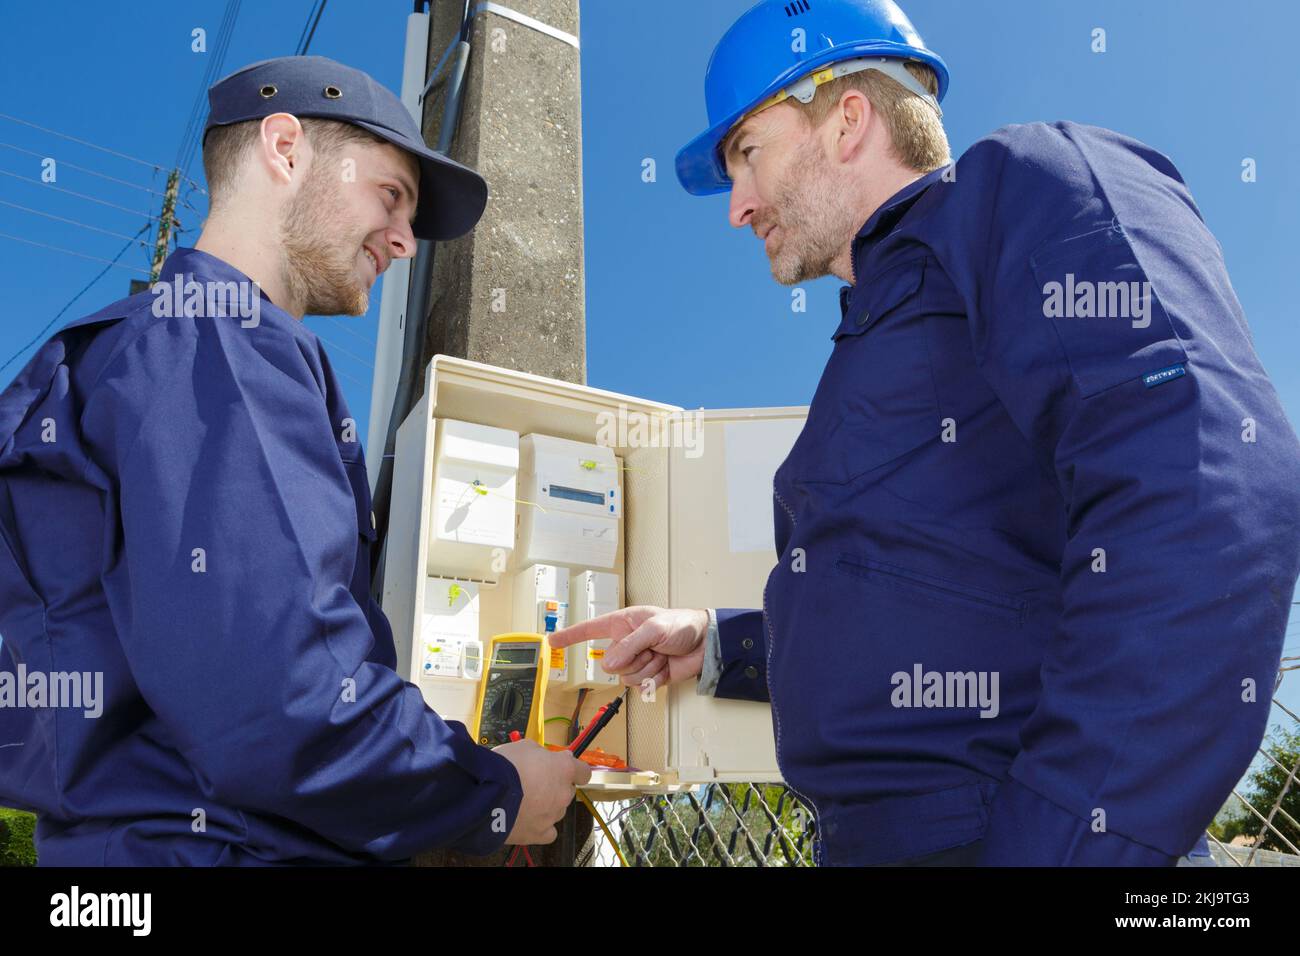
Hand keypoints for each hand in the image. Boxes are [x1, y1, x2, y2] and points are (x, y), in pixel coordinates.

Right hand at [491, 739, 591, 844]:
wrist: (486, 794)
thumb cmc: (504, 766)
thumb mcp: (524, 746)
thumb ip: (541, 753)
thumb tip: (547, 757)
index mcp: (564, 769)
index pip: (583, 772)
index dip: (572, 769)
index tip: (561, 768)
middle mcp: (563, 793)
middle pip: (567, 791)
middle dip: (554, 786)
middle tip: (533, 783)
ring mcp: (553, 815)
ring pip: (556, 810)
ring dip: (546, 805)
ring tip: (524, 801)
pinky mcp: (539, 833)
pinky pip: (548, 831)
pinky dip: (541, 826)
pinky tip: (529, 819)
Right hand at [547, 605, 709, 693]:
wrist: (705, 644)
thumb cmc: (682, 625)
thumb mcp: (654, 628)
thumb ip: (629, 645)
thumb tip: (609, 663)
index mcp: (623, 624)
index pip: (590, 629)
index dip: (570, 636)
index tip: (551, 642)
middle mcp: (626, 643)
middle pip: (610, 663)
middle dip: (633, 659)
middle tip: (652, 648)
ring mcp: (637, 661)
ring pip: (625, 678)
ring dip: (647, 669)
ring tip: (661, 656)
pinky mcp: (648, 677)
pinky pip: (640, 687)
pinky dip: (655, 680)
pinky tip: (665, 667)